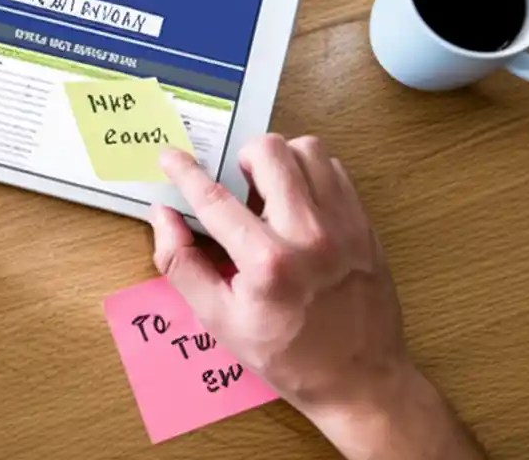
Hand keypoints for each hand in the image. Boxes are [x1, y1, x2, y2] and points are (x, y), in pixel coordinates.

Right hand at [151, 136, 482, 459]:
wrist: (360, 380)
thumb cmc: (286, 355)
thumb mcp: (219, 320)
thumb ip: (182, 264)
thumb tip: (163, 216)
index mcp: (266, 263)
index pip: (214, 199)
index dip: (184, 172)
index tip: (169, 155)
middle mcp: (309, 234)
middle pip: (269, 151)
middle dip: (241, 158)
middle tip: (237, 186)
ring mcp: (344, 225)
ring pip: (307, 149)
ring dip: (280, 160)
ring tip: (270, 191)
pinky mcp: (364, 224)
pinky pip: (334, 168)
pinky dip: (310, 173)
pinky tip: (299, 202)